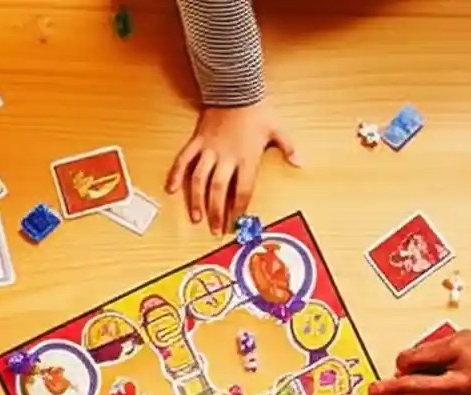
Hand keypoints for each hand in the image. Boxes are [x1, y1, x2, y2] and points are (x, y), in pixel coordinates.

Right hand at [166, 102, 299, 235]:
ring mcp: (209, 150)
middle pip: (219, 191)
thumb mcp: (277, 128)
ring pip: (199, 180)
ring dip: (196, 201)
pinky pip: (183, 160)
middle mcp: (226, 157)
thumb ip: (288, 147)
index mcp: (246, 158)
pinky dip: (176, 175)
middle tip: (215, 230)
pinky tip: (171, 189)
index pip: (242, 190)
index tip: (236, 222)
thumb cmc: (257, 110)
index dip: (238, 209)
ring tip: (196, 218)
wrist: (235, 88)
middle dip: (216, 212)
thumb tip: (299, 162)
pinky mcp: (197, 142)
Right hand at [368, 330, 470, 394]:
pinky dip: (442, 370)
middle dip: (412, 376)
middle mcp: (454, 339)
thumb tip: (402, 388)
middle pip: (416, 357)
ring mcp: (464, 341)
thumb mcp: (459, 391)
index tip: (377, 391)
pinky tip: (456, 384)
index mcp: (448, 347)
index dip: (393, 380)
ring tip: (443, 392)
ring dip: (428, 374)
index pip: (408, 362)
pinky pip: (446, 357)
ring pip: (431, 358)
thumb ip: (425, 388)